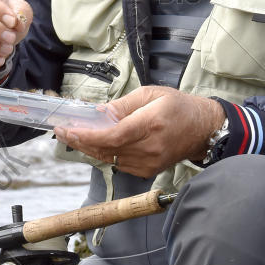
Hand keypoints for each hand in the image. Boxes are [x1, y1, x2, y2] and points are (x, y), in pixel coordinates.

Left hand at [57, 86, 223, 177]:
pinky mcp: (147, 170)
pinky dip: (104, 153)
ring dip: (89, 148)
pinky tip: (95, 143)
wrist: (203, 129)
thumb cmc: (179, 107)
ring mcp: (149, 162)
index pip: (111, 136)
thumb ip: (122, 105)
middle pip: (105, 149)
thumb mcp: (151, 94)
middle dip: (80, 141)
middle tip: (61, 131)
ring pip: (109, 158)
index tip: (68, 130)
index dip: (86, 136)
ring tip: (73, 135)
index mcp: (150, 125)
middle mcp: (149, 147)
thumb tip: (97, 113)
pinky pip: (118, 163)